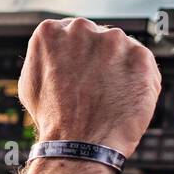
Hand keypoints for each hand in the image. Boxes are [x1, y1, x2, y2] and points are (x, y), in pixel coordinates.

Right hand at [18, 18, 160, 156]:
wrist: (79, 144)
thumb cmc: (54, 119)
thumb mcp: (30, 81)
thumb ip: (45, 57)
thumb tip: (55, 53)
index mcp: (51, 31)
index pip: (71, 33)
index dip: (78, 56)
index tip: (80, 71)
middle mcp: (82, 29)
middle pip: (97, 38)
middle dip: (98, 59)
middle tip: (95, 88)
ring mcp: (113, 41)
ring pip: (121, 49)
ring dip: (119, 68)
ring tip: (109, 97)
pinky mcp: (140, 56)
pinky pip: (143, 63)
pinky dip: (138, 80)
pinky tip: (124, 98)